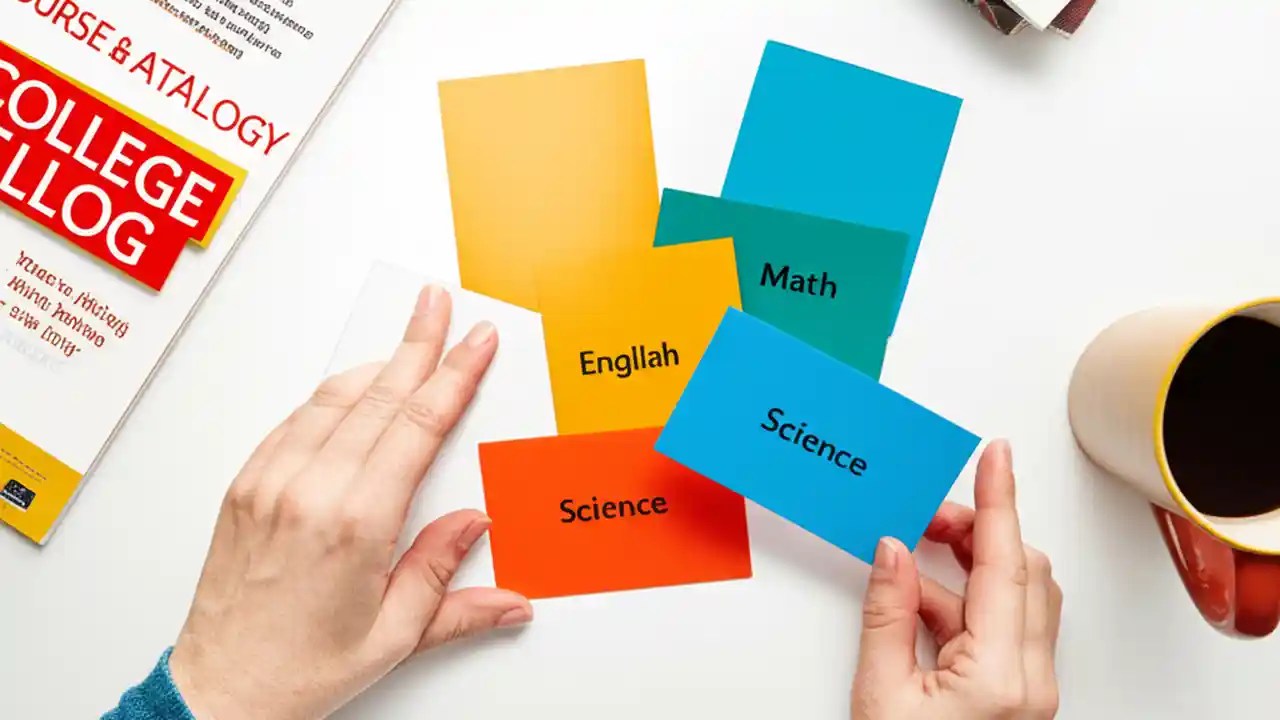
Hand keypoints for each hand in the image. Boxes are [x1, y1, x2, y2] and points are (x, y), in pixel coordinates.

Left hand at [169, 286, 532, 719]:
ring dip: (376, 364)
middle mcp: (308, 492)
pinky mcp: (245, 487)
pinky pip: (295, 421)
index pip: (416, 426)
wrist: (219, 693)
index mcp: (355, 525)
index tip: (474, 344)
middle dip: (419, 345)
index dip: (452, 376)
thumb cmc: (299, 670)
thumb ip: (450, 584)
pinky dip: (331, 395)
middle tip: (440, 307)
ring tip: (407, 338)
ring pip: (333, 399)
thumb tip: (480, 530)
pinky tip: (352, 387)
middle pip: (378, 396)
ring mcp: (270, 484)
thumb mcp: (394, 636)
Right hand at [851, 441, 1062, 719]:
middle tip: (928, 513)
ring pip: (1015, 598)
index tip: (997, 456)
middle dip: (977, 532)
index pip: (1004, 564)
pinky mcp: (1020, 696)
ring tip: (913, 561)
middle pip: (1020, 573)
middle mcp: (1030, 681)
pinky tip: (920, 605)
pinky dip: (965, 605)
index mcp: (999, 678)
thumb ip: (887, 615)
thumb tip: (893, 553)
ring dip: (969, 569)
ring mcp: (1030, 691)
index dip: (999, 500)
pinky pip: (1004, 629)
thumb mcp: (879, 695)